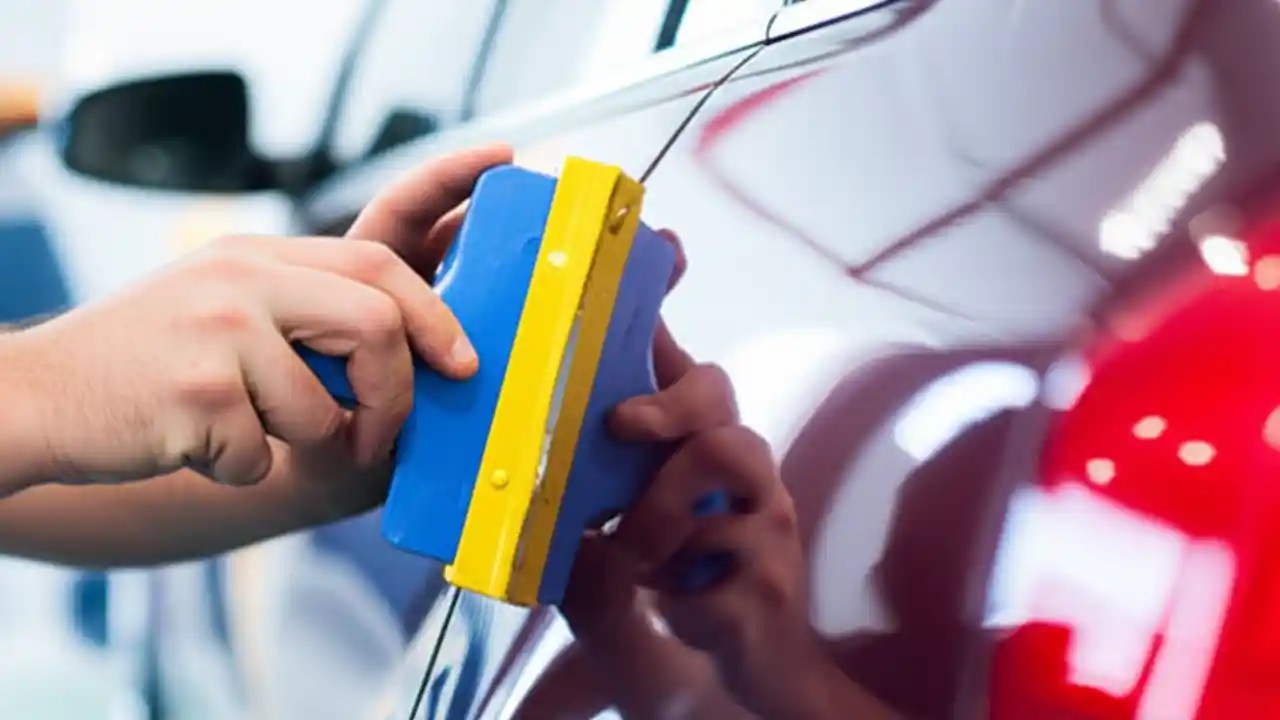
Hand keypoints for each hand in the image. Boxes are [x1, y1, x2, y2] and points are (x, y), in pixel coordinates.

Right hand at [1, 145, 510, 503]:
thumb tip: (404, 356)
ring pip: (322, 408)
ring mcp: (218, 331)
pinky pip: (262, 455)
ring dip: (296, 443)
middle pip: (377, 323)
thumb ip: (302, 312)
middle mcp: (242, 279)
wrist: (33, 396)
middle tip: (380, 438)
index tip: (462, 361)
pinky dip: (237, 470)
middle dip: (398, 393)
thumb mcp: (222, 306)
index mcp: (258, 254)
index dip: (435, 314)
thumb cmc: (141, 365)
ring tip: (236, 430)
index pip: (377, 262)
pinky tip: (191, 446)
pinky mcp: (196, 392)